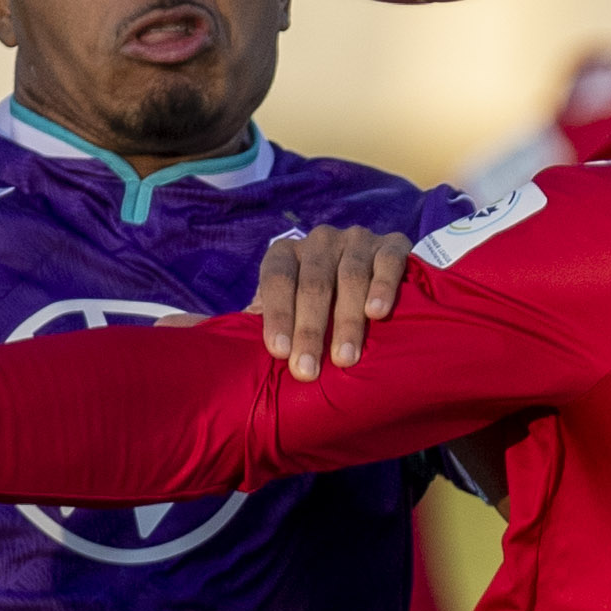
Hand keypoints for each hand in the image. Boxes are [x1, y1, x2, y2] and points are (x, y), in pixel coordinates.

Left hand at [254, 225, 412, 381]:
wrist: (375, 276)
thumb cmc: (319, 306)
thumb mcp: (287, 307)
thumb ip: (261, 321)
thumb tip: (217, 340)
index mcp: (287, 253)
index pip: (277, 279)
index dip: (278, 315)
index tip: (279, 352)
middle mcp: (320, 241)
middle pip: (313, 283)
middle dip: (310, 330)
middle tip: (308, 370)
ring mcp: (358, 240)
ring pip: (351, 276)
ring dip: (346, 320)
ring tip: (344, 358)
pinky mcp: (393, 244)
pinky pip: (388, 262)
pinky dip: (383, 287)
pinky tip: (377, 313)